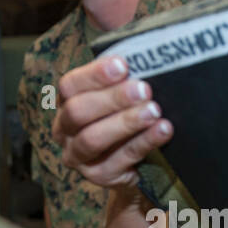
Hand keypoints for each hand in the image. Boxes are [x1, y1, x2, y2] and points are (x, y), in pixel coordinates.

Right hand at [51, 55, 172, 188]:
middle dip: (112, 99)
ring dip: (125, 122)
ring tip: (154, 111)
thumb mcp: (122, 95)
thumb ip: (126, 78)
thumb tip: (148, 51)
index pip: (70, 85)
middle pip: (78, 112)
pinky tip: (163, 130)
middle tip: (144, 89)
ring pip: (93, 139)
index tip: (123, 65)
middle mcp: (65, 130)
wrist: (137, 164)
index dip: (94, 75)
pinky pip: (120, 159)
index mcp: (66, 102)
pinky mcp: (99, 176)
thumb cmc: (128, 117)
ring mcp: (78, 156)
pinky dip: (143, 143)